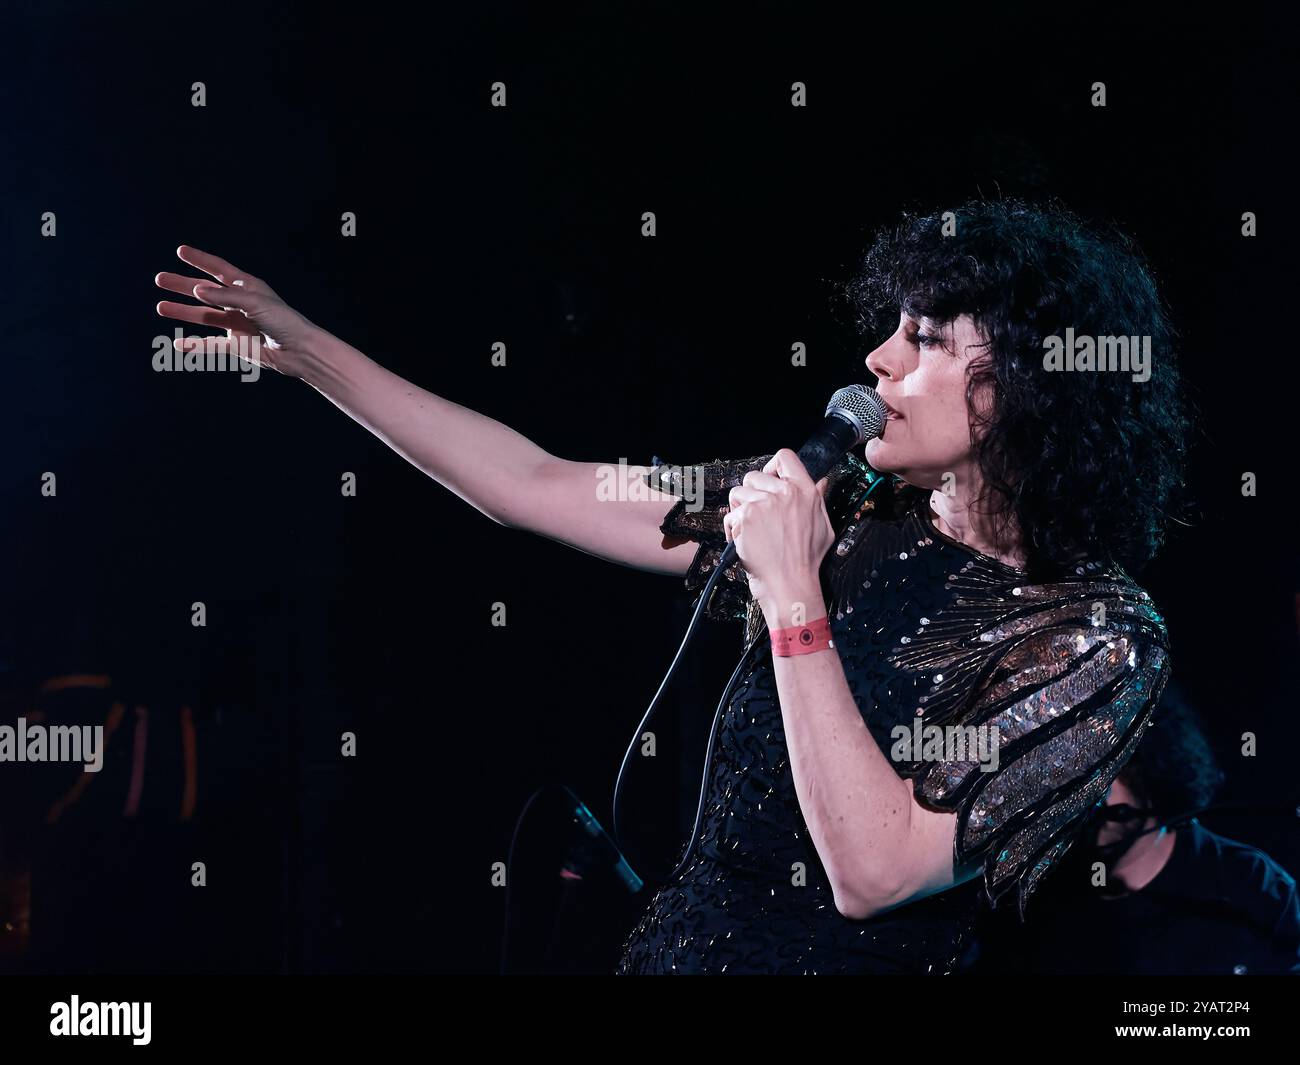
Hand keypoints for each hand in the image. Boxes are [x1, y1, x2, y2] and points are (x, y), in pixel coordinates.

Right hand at [155, 245, 321, 378]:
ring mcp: (238, 325)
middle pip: (206, 292)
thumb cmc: (284, 321)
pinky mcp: (238, 346)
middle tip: (159, 279)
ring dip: (183, 312)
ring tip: (160, 307)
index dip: (201, 260)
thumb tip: (197, 290)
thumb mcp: (255, 302)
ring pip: (204, 316)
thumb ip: (225, 296)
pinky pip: (212, 345)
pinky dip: (196, 345)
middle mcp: (241, 304)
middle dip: (183, 286)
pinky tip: (178, 344)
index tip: (181, 251)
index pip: (219, 269)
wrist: (300, 351)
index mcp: (248, 288)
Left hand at [722, 448, 834, 622]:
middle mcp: (785, 494)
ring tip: (751, 530)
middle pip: (753, 476)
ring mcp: (764, 504)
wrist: (790, 585)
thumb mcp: (824, 526)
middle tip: (757, 516)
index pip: (785, 457)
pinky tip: (745, 542)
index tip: (769, 480)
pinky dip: (731, 529)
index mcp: (806, 492)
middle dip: (751, 494)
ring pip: (738, 494)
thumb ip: (818, 500)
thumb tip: (821, 481)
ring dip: (739, 511)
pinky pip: (730, 515)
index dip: (772, 466)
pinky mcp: (747, 517)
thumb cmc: (806, 561)